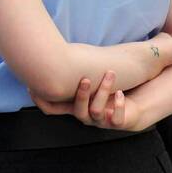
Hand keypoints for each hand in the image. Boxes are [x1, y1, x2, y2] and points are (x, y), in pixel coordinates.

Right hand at [30, 72, 145, 130]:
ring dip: (103, 91)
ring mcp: (102, 120)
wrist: (136, 107)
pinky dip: (118, 106)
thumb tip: (53, 48)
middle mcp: (86, 115)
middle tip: (85, 78)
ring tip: (110, 73)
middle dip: (81, 94)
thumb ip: (74, 68)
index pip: (54, 109)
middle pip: (77, 110)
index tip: (34, 87)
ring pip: (96, 111)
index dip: (43, 101)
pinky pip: (116, 119)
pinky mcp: (119, 123)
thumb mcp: (90, 78)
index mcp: (75, 105)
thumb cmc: (108, 88)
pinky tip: (119, 93)